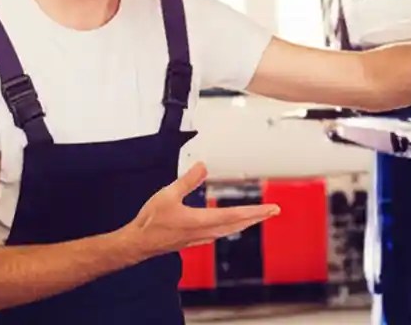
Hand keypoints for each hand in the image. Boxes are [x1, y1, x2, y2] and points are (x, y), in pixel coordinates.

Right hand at [123, 162, 279, 260]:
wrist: (138, 243)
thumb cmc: (150, 222)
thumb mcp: (167, 194)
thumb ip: (187, 180)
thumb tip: (203, 167)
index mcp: (199, 221)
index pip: (234, 215)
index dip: (255, 211)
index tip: (270, 209)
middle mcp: (203, 232)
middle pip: (237, 225)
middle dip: (256, 217)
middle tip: (273, 211)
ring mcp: (200, 238)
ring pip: (230, 231)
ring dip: (245, 223)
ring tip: (258, 217)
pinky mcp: (194, 240)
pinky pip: (219, 233)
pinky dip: (232, 227)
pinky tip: (232, 225)